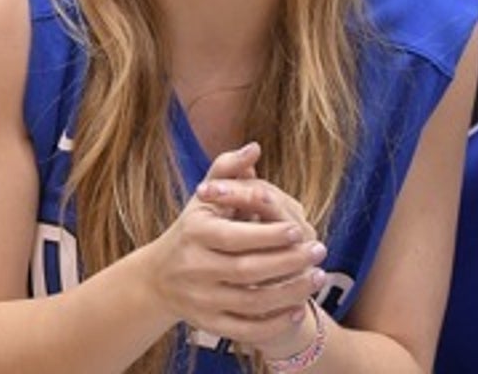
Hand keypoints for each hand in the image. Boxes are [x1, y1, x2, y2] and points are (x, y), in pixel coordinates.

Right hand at [143, 144, 327, 348]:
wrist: (158, 279)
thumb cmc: (192, 231)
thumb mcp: (203, 200)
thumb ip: (227, 170)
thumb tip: (254, 148)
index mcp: (194, 233)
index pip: (234, 236)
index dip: (268, 235)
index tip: (298, 228)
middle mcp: (194, 268)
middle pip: (247, 270)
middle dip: (287, 262)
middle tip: (319, 250)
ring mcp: (201, 299)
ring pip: (252, 302)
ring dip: (290, 292)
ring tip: (317, 277)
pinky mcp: (209, 324)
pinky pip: (246, 329)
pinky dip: (274, 324)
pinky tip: (297, 310)